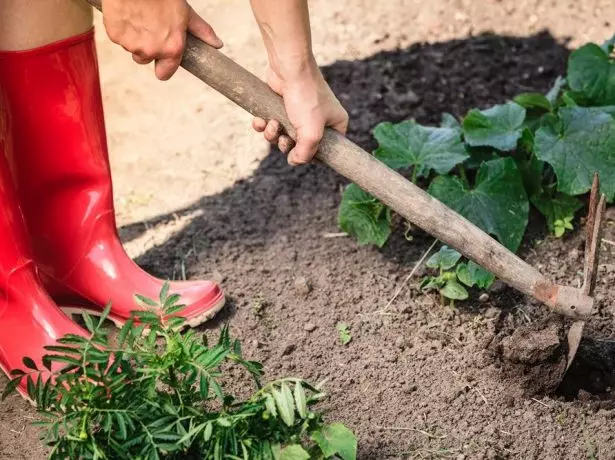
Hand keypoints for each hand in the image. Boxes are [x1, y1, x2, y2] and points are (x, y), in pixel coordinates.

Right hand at [102, 0, 222, 80]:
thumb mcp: (185, 12)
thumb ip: (201, 31)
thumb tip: (216, 44)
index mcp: (172, 48)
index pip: (164, 74)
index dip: (163, 66)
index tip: (162, 60)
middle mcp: (152, 50)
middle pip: (146, 59)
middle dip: (148, 47)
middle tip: (150, 27)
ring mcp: (131, 44)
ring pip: (132, 49)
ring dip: (135, 38)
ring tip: (140, 18)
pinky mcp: (115, 36)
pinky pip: (119, 38)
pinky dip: (122, 29)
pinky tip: (128, 15)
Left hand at [252, 58, 347, 164]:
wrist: (289, 67)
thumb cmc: (306, 97)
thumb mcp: (311, 132)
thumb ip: (306, 154)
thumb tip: (294, 161)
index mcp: (335, 124)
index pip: (327, 151)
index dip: (312, 157)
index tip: (301, 154)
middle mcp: (319, 119)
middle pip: (301, 146)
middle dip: (287, 145)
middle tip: (284, 139)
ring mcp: (300, 113)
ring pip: (283, 136)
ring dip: (273, 135)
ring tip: (272, 125)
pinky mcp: (282, 107)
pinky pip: (272, 124)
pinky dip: (263, 125)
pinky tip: (259, 121)